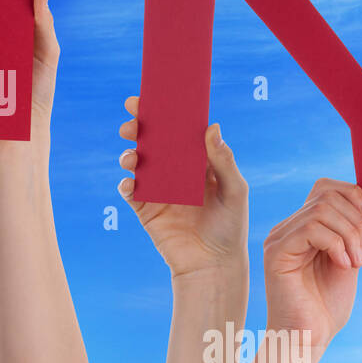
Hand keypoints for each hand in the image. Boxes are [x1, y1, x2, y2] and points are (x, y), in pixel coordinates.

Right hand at [117, 98, 248, 278]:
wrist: (213, 266)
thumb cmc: (230, 227)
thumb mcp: (235, 191)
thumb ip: (222, 161)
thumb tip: (211, 126)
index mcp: (197, 162)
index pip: (179, 130)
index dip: (165, 112)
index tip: (152, 96)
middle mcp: (176, 171)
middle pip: (153, 141)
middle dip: (139, 127)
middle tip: (132, 120)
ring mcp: (158, 189)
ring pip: (138, 162)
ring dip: (130, 153)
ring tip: (132, 156)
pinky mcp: (145, 209)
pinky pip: (130, 191)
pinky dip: (126, 183)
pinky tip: (130, 183)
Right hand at [262, 179, 361, 353]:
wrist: (309, 337)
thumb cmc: (327, 305)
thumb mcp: (348, 260)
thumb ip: (351, 234)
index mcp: (302, 227)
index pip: (324, 188)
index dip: (353, 195)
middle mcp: (287, 229)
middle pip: (326, 196)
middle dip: (356, 220)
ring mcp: (278, 239)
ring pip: (321, 211)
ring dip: (350, 235)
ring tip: (357, 262)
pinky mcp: (276, 253)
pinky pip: (311, 230)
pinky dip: (336, 245)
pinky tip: (344, 266)